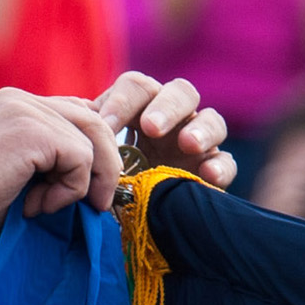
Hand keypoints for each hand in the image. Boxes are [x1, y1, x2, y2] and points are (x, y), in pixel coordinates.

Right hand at [0, 88, 117, 244]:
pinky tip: (36, 207)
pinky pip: (80, 158)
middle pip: (95, 120)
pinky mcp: (30, 131)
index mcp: (15, 104)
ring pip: (94, 139)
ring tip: (50, 208)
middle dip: (105, 166)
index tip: (90, 189)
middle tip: (96, 205)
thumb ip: (49, 161)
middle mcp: (21, 99)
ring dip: (85, 182)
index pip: (78, 113)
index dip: (93, 150)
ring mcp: (25, 110)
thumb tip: (98, 172)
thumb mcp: (14, 173)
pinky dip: (68, 190)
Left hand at [92, 73, 234, 187]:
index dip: (122, 101)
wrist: (132, 218)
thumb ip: (89, 134)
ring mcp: (199, 143)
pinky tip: (207, 175)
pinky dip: (220, 167)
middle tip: (150, 128)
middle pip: (181, 92)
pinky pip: (226, 162)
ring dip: (201, 129)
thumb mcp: (95, 156)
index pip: (138, 86)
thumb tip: (78, 116)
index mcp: (141, 106)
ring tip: (188, 144)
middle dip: (166, 107)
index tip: (106, 126)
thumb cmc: (108, 178)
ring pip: (212, 120)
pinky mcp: (214, 171)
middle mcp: (174, 117)